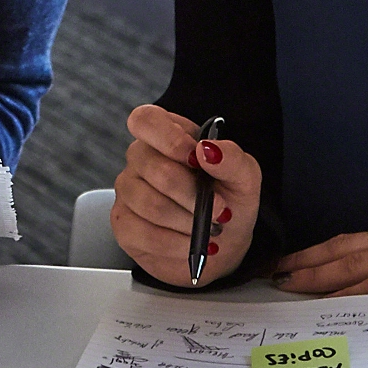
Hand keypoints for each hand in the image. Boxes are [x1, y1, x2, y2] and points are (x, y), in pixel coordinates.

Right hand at [112, 105, 260, 286]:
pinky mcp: (123, 224)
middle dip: (193, 195)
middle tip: (219, 210)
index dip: (167, 138)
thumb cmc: (228, 203)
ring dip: (187, 222)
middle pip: (153, 168)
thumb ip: (232, 159)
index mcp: (168, 135)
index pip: (145, 121)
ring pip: (149, 204)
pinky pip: (143, 233)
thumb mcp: (244, 178)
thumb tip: (208, 150)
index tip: (195, 159)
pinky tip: (189, 243)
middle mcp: (141, 159)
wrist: (221, 246)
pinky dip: (175, 244)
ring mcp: (128, 191)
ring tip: (206, 229)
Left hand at [274, 213, 367, 303]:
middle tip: (277, 271)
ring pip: (351, 263)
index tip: (304, 262)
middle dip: (308, 260)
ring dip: (316, 275)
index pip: (361, 242)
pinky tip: (328, 300)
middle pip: (345, 247)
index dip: (327, 252)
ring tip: (287, 284)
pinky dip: (348, 290)